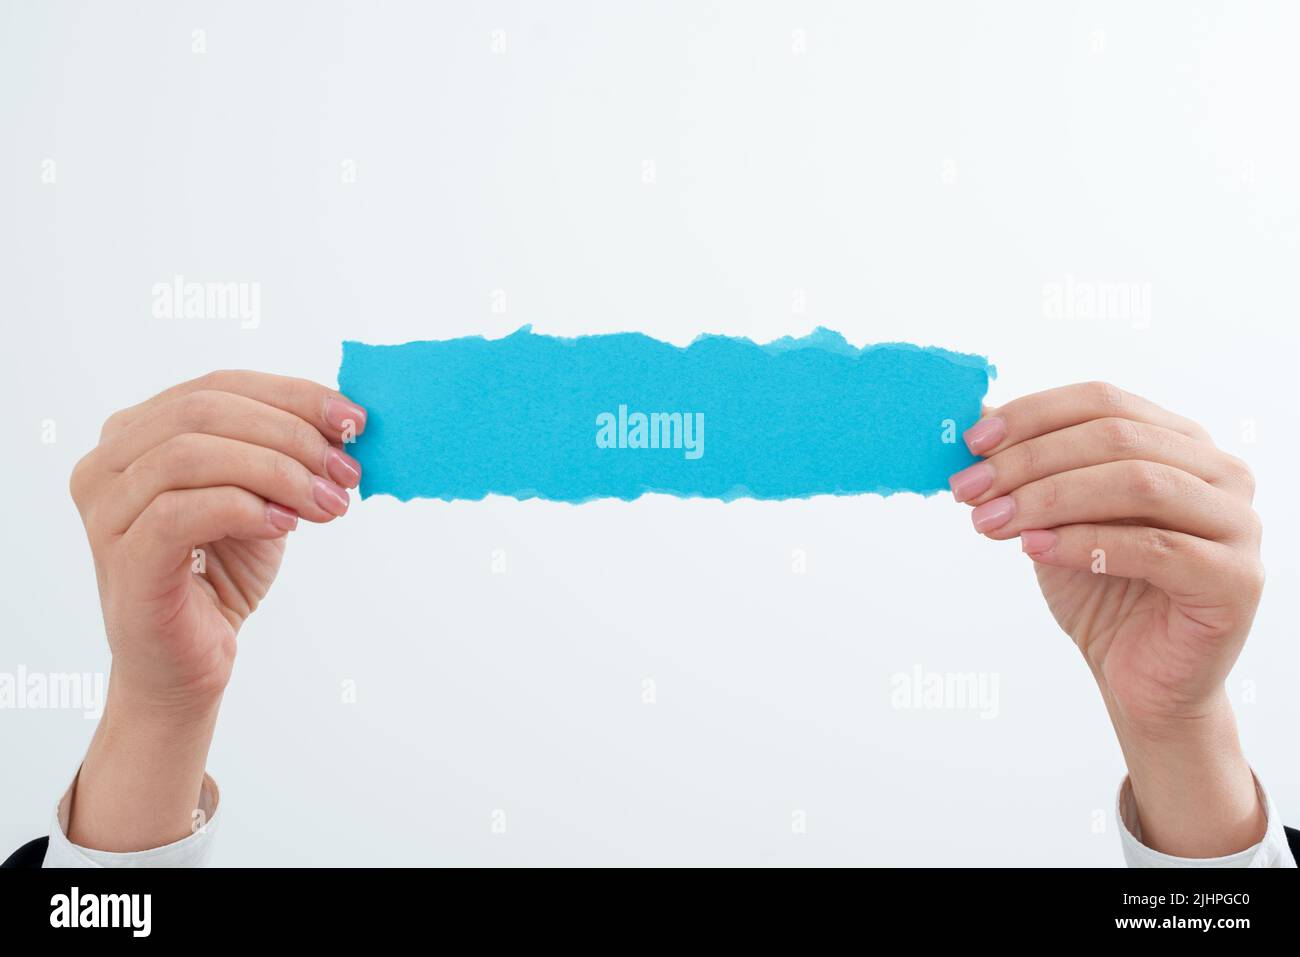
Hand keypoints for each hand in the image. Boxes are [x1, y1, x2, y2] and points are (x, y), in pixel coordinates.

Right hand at [66, 371, 365, 849]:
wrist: (186, 666)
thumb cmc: (221, 575)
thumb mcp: (263, 497)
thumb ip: (285, 452)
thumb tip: (346, 421)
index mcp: (135, 434)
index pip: (218, 386)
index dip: (292, 395)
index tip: (354, 420)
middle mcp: (108, 465)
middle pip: (204, 410)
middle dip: (290, 434)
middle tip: (346, 470)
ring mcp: (107, 512)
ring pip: (192, 454)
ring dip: (277, 472)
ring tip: (328, 504)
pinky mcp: (123, 559)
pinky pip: (182, 512)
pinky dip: (245, 509)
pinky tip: (286, 526)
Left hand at [951, 381, 1266, 856]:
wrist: (1138, 676)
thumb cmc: (1098, 587)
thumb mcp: (1052, 514)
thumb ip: (1026, 465)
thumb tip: (971, 413)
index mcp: (1179, 441)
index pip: (1103, 401)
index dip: (1032, 415)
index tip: (972, 443)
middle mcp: (1219, 472)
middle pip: (1116, 438)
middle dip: (1029, 461)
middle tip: (969, 489)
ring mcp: (1236, 523)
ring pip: (1137, 484)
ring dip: (1050, 498)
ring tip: (991, 521)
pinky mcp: (1235, 580)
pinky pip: (1156, 549)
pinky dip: (1085, 543)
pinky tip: (1034, 549)